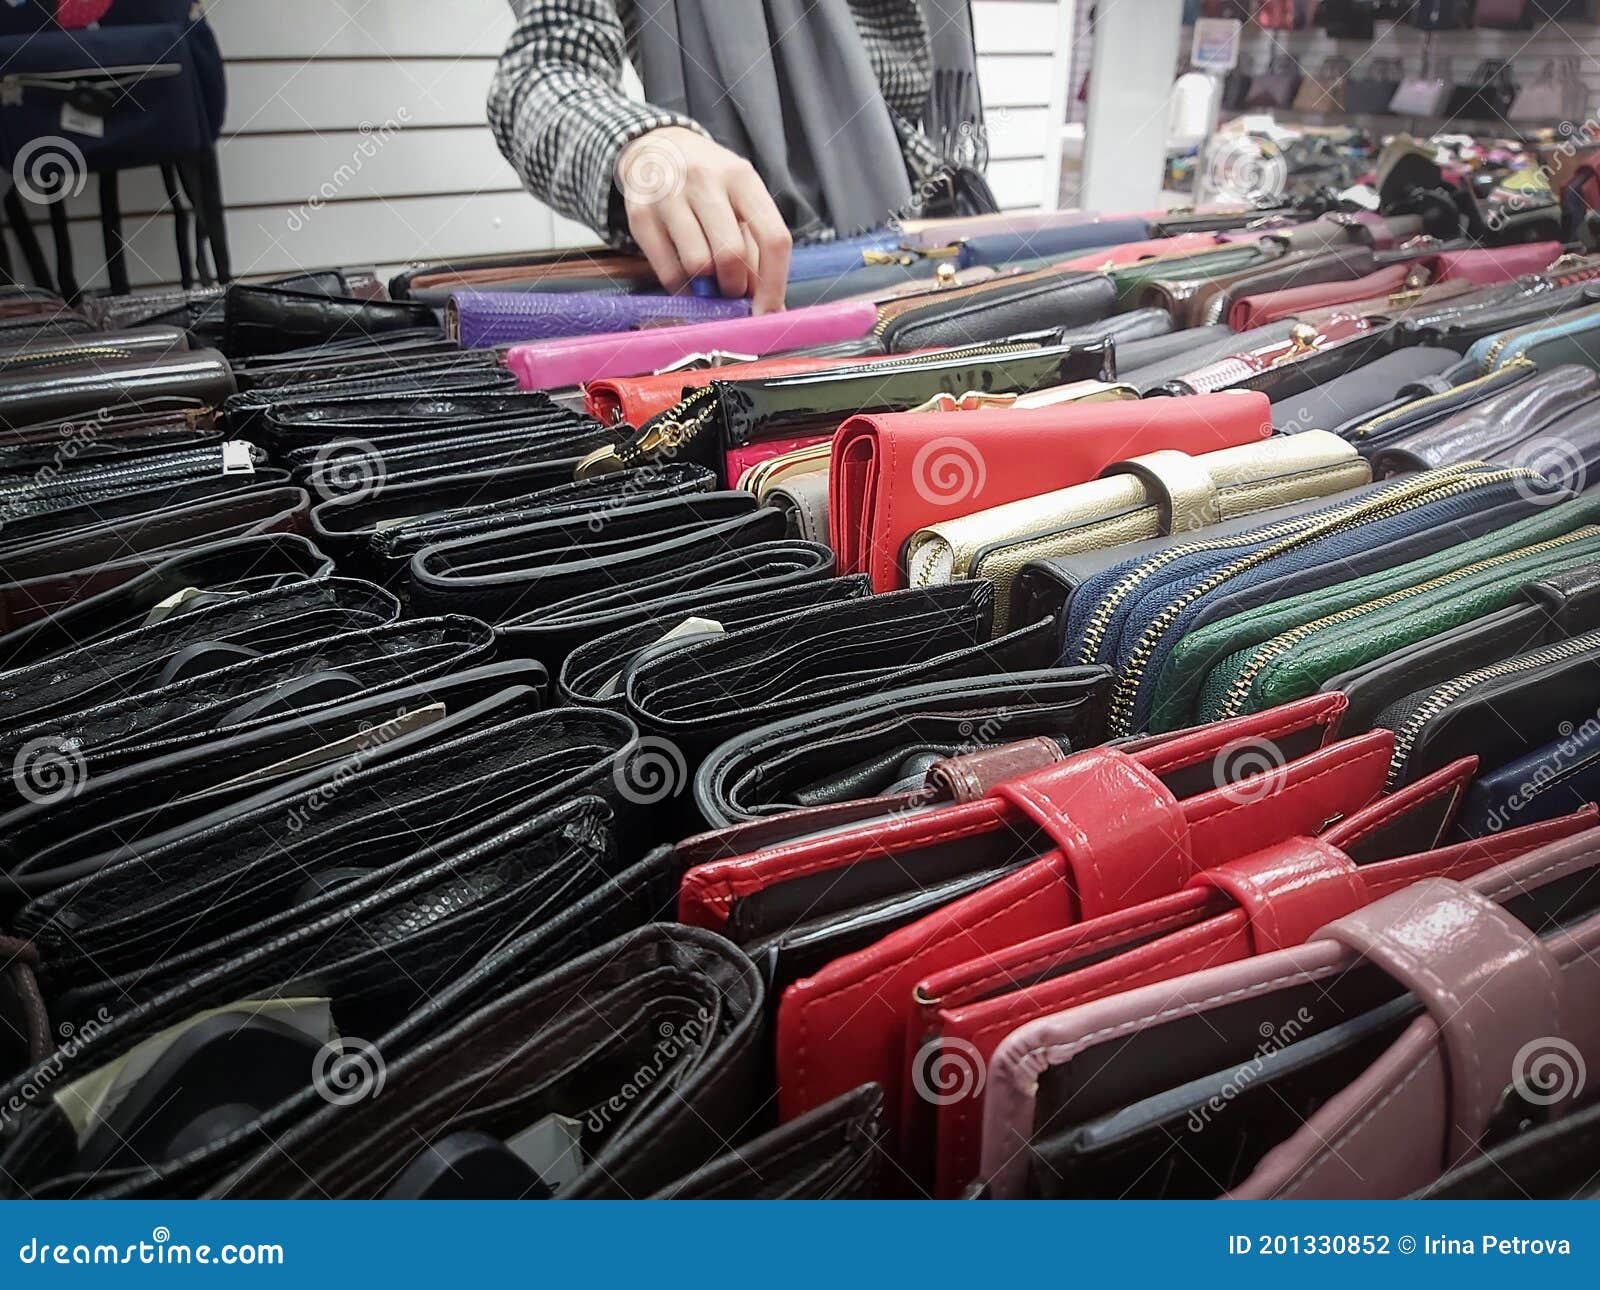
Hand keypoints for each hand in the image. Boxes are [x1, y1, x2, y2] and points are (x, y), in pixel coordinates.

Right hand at [616, 126, 790, 313]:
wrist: (655, 149)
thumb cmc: (709, 185)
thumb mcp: (739, 199)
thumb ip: (755, 247)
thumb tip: (770, 306)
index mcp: (742, 177)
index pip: (773, 237)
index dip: (774, 283)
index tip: (769, 313)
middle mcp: (705, 180)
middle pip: (731, 255)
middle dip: (735, 287)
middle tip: (732, 291)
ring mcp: (668, 196)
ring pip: (698, 266)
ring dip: (708, 288)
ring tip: (709, 281)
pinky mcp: (640, 215)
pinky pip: (668, 273)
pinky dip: (683, 290)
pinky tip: (687, 281)